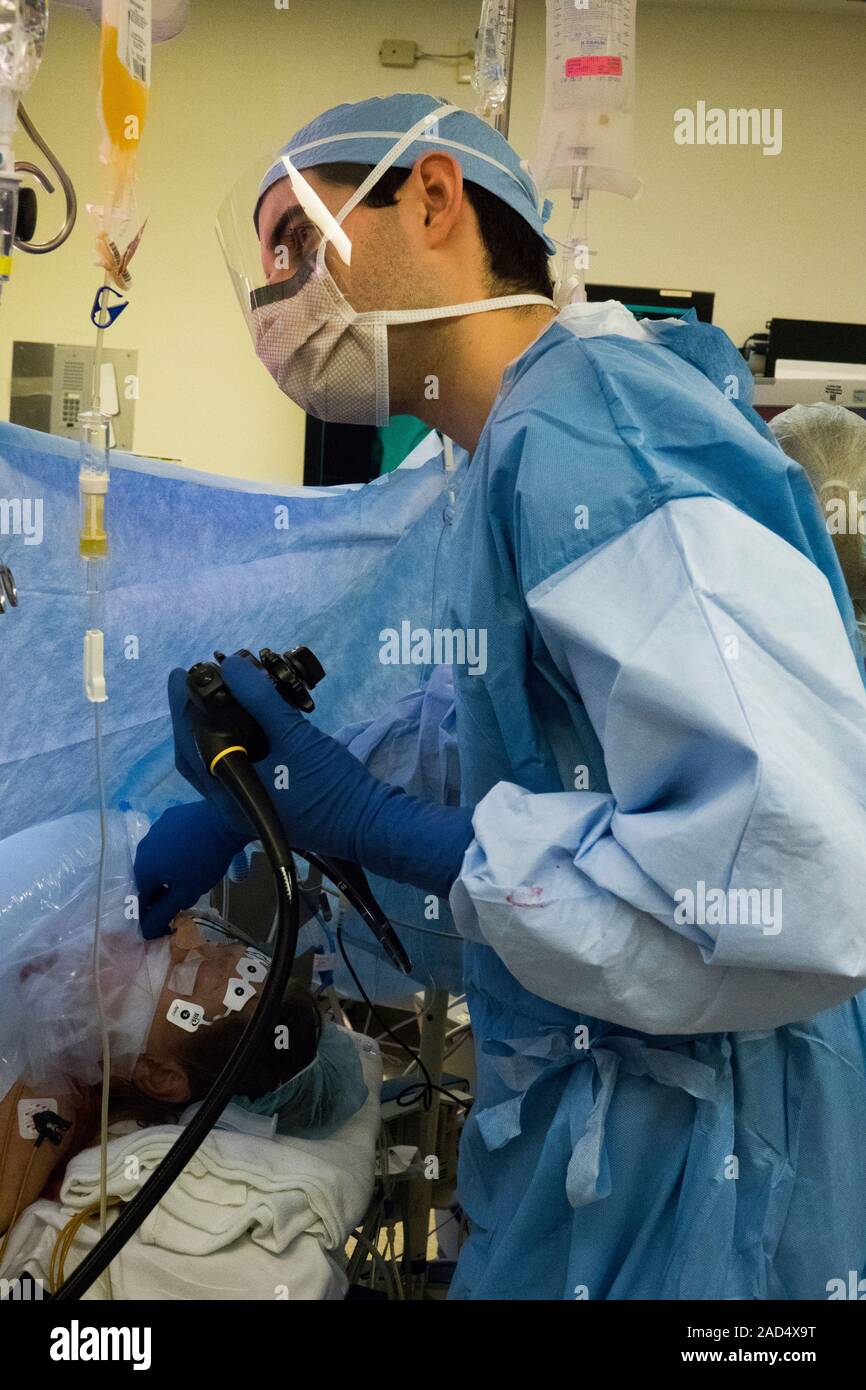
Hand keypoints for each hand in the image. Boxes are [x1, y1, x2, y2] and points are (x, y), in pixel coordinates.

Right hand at [134, 800, 248, 939]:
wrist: (224, 819)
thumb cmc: (205, 861)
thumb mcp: (186, 893)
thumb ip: (163, 913)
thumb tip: (144, 930)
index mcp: (143, 868)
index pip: (140, 900)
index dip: (153, 914)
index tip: (168, 921)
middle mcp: (142, 848)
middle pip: (147, 878)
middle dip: (161, 892)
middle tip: (181, 898)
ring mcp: (155, 830)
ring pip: (156, 858)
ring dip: (167, 871)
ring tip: (188, 874)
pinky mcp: (168, 817)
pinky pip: (166, 841)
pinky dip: (173, 851)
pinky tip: (191, 852)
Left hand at [167, 653, 473, 897]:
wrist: (370, 821)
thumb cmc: (331, 785)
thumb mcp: (295, 736)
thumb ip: (260, 699)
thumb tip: (231, 665)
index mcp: (228, 796)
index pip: (190, 746)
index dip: (181, 707)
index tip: (180, 673)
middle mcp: (230, 805)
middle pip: (197, 755)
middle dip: (192, 717)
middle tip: (192, 680)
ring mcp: (249, 805)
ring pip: (217, 760)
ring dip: (212, 727)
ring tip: (215, 692)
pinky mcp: (267, 799)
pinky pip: (237, 764)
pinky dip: (234, 739)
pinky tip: (244, 716)